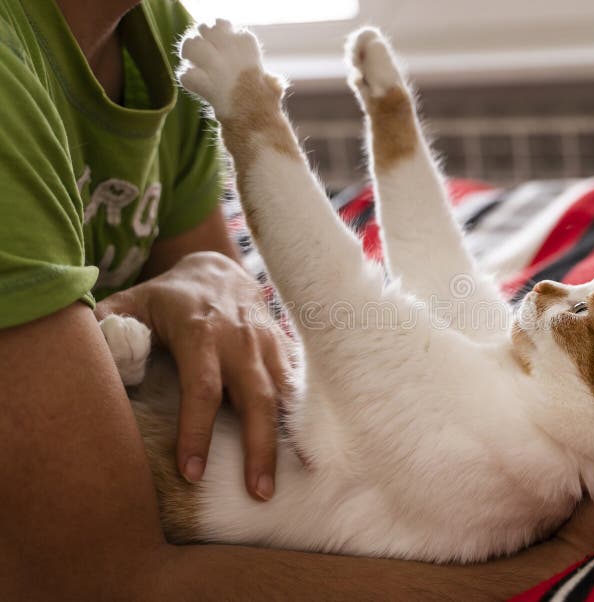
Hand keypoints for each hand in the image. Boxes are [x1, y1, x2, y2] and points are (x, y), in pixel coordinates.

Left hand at [95, 251, 290, 501]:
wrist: (219, 270)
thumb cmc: (170, 296)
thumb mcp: (133, 301)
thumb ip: (108, 327)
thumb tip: (84, 360)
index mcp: (199, 332)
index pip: (201, 388)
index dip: (197, 432)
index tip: (191, 473)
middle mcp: (239, 339)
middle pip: (256, 398)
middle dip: (259, 448)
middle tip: (258, 493)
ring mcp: (266, 343)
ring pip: (283, 395)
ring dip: (286, 439)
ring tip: (288, 480)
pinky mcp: (282, 348)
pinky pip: (297, 386)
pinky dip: (303, 418)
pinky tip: (307, 450)